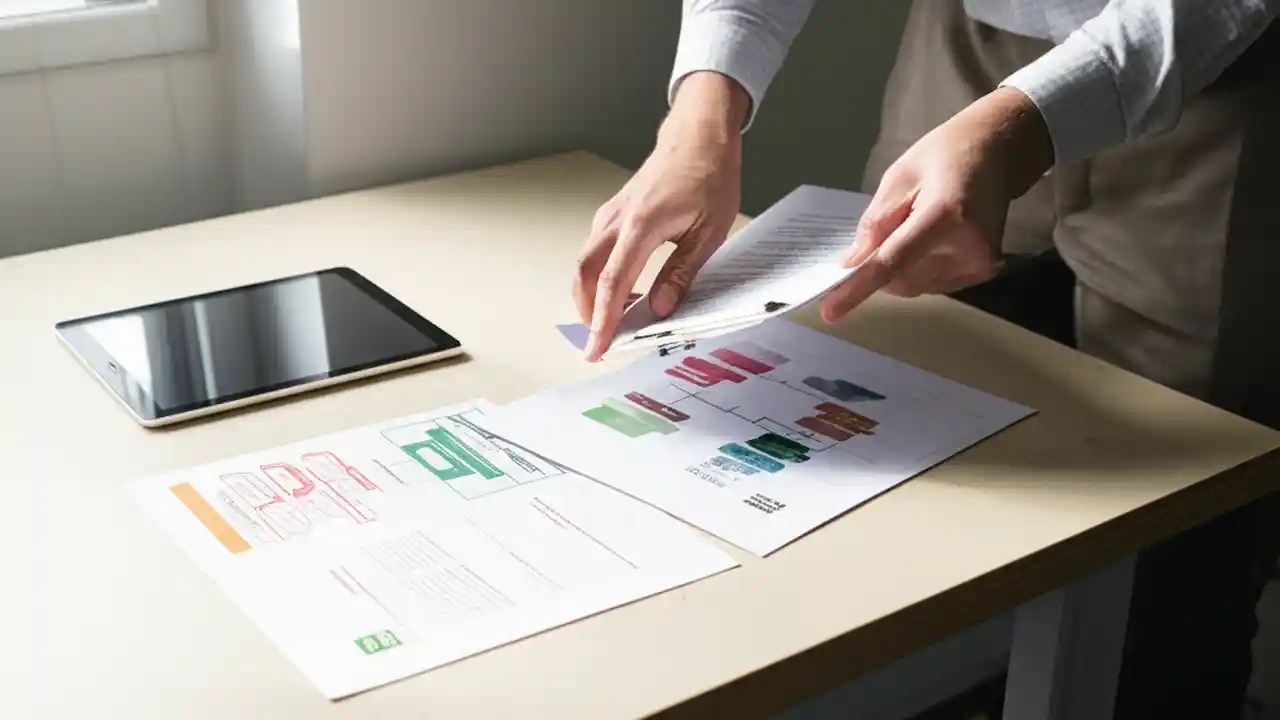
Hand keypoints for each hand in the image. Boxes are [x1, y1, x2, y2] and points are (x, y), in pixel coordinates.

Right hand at [574, 72, 749, 360]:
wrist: (699, 133)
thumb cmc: (709, 174)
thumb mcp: (709, 231)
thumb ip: (681, 273)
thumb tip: (659, 308)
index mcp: (642, 225)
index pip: (612, 283)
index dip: (603, 320)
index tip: (596, 348)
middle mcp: (618, 219)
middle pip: (584, 274)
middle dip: (588, 311)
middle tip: (602, 340)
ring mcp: (612, 214)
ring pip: (586, 262)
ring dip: (594, 294)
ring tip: (618, 320)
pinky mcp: (615, 212)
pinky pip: (597, 250)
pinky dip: (601, 275)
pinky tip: (625, 288)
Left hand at [819, 87, 1053, 321]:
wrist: (998, 151)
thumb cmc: (945, 155)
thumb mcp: (899, 177)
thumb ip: (875, 223)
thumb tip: (852, 265)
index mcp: (945, 215)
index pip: (892, 263)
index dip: (857, 288)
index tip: (830, 310)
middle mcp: (967, 247)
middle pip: (901, 280)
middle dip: (879, 267)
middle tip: (882, 232)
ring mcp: (980, 263)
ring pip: (915, 286)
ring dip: (900, 268)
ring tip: (916, 224)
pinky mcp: (984, 271)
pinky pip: (933, 284)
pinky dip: (918, 268)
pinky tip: (930, 238)